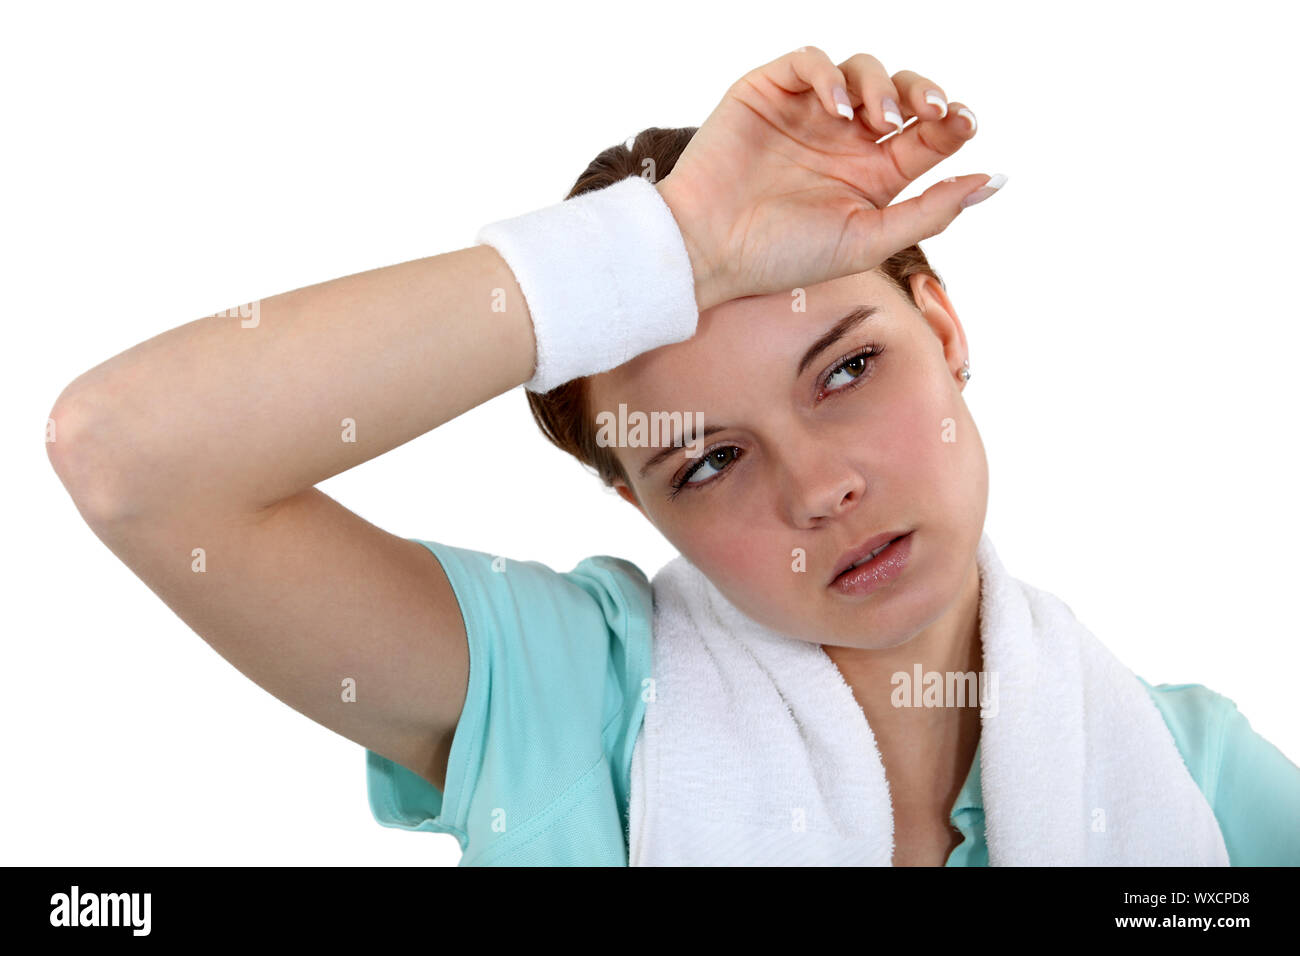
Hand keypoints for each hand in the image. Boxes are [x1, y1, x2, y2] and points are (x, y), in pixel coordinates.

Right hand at [656, 47, 999, 310]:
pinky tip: (834, 107)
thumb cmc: (780, 256)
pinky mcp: (769, 91)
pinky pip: (810, 61)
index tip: (963, 123)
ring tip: (873, 120)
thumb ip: (930, 211)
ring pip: (861, 70)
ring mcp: (807, 112)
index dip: (952, 120)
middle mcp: (843, 139)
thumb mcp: (868, 241)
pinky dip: (829, 75)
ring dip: (878, 86)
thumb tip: (994, 181)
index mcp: (872, 175)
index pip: (926, 134)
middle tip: (931, 111)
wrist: (707, 250)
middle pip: (901, 92)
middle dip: (923, 93)